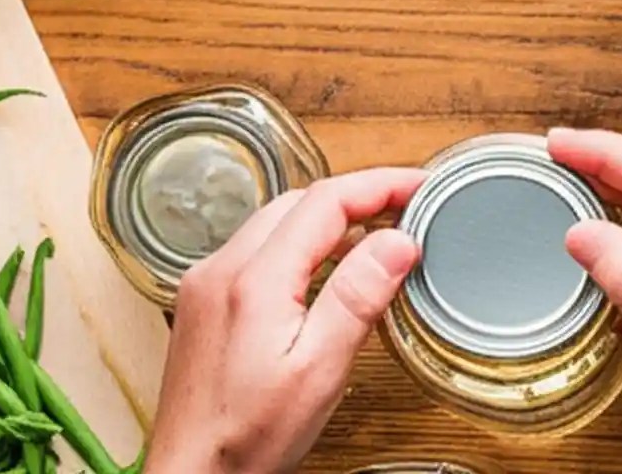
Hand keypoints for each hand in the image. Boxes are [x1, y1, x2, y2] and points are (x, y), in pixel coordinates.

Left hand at [145, 168, 426, 473]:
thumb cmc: (248, 437)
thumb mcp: (320, 370)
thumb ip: (358, 297)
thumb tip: (398, 241)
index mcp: (254, 279)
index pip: (325, 201)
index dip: (379, 185)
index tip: (419, 185)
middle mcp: (222, 268)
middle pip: (298, 202)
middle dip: (356, 196)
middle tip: (406, 206)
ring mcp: (206, 283)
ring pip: (275, 223)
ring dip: (327, 218)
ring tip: (376, 233)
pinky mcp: (202, 302)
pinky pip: (256, 249)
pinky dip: (299, 243)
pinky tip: (324, 269)